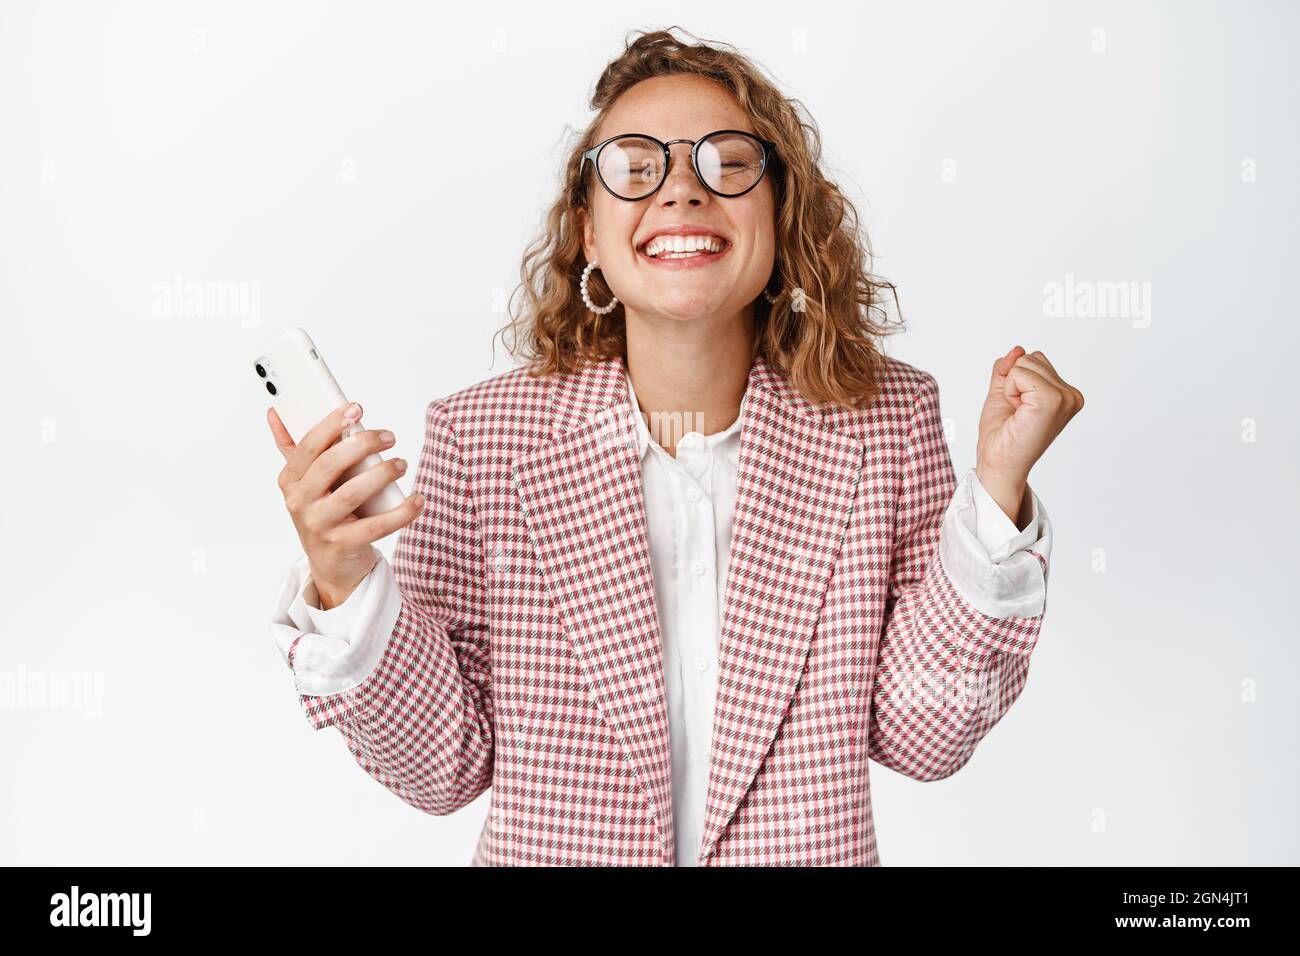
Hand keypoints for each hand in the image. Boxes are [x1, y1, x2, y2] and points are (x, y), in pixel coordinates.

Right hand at [268, 402, 424, 609]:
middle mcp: (300, 503)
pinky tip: (417, 499)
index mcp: (290, 481)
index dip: (331, 424)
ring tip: (401, 464)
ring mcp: (319, 526)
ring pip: (352, 493)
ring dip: (382, 474)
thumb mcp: (305, 483)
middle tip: (389, 437)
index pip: (308, 445)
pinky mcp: (342, 545)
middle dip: (362, 444)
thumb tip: (275, 412)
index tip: (356, 408)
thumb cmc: (323, 513)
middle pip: (330, 465)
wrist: (332, 564)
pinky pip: (376, 526)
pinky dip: (401, 512)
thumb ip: (293, 448)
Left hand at [975, 346, 1083, 526]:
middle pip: (1031, 357)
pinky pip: (1019, 373)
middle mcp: (1071, 396)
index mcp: (1066, 394)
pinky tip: (1017, 412)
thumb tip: (1018, 350)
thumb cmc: (1003, 434)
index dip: (1016, 380)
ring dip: (1011, 388)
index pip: (1035, 358)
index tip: (1019, 408)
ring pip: (1024, 363)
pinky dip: (1009, 391)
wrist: (999, 462)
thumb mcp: (1004, 391)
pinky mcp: (1052, 401)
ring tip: (1017, 413)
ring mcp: (1065, 398)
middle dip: (1014, 382)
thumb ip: (1009, 367)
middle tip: (1016, 412)